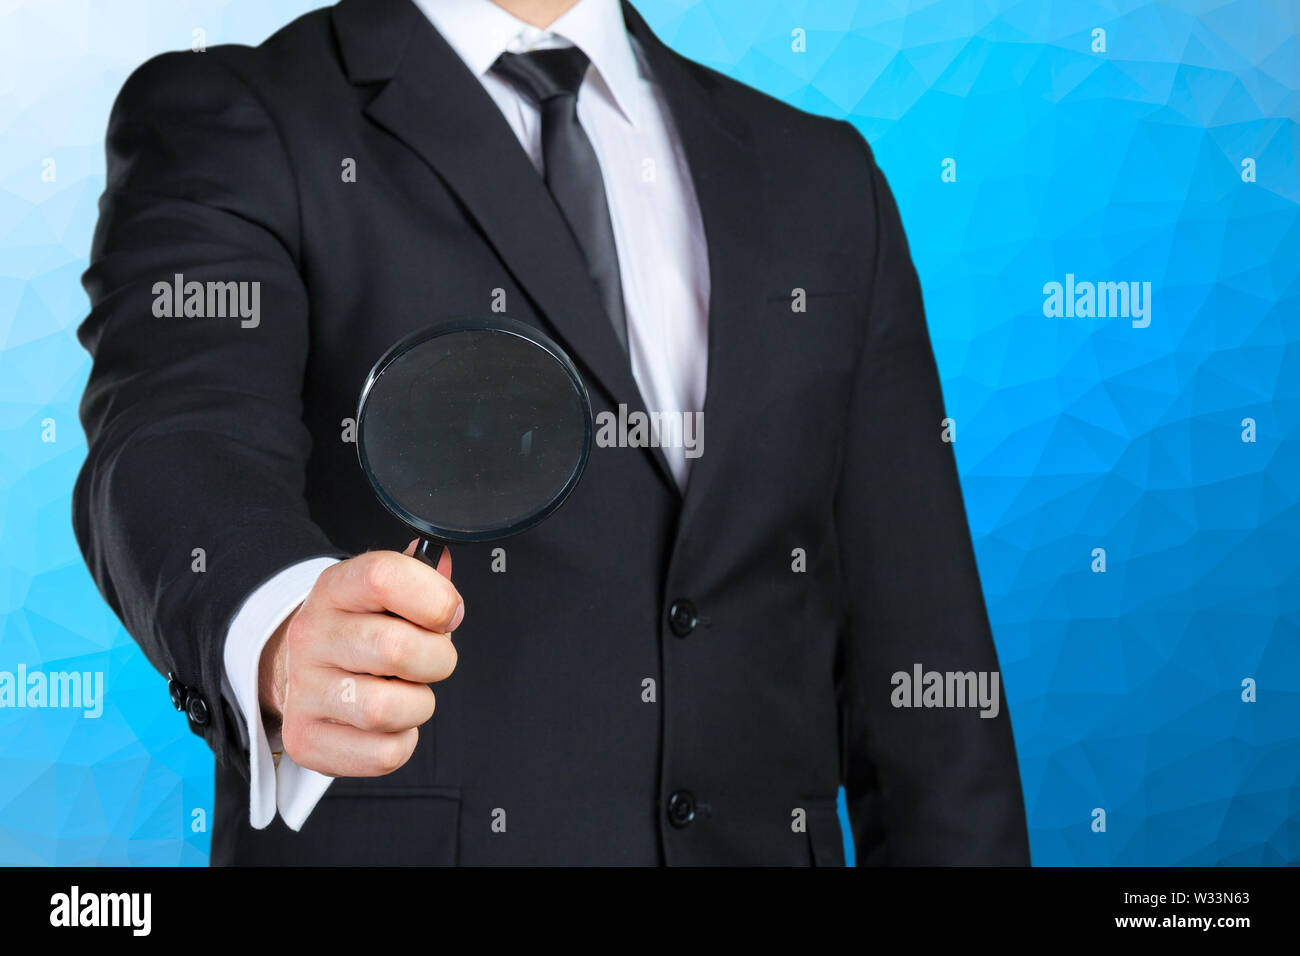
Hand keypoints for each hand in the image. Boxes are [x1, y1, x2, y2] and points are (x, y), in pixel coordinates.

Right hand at [258, 541, 461, 776]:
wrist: (301, 669)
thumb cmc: (362, 628)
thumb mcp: (385, 591)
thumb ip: (421, 576)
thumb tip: (443, 561)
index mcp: (335, 588)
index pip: (384, 576)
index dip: (434, 598)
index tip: (449, 615)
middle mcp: (311, 635)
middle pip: (395, 649)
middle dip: (438, 659)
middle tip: (432, 659)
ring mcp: (303, 690)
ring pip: (385, 709)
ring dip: (418, 704)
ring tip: (408, 692)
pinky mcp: (306, 739)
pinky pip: (382, 754)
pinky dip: (402, 742)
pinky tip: (391, 723)